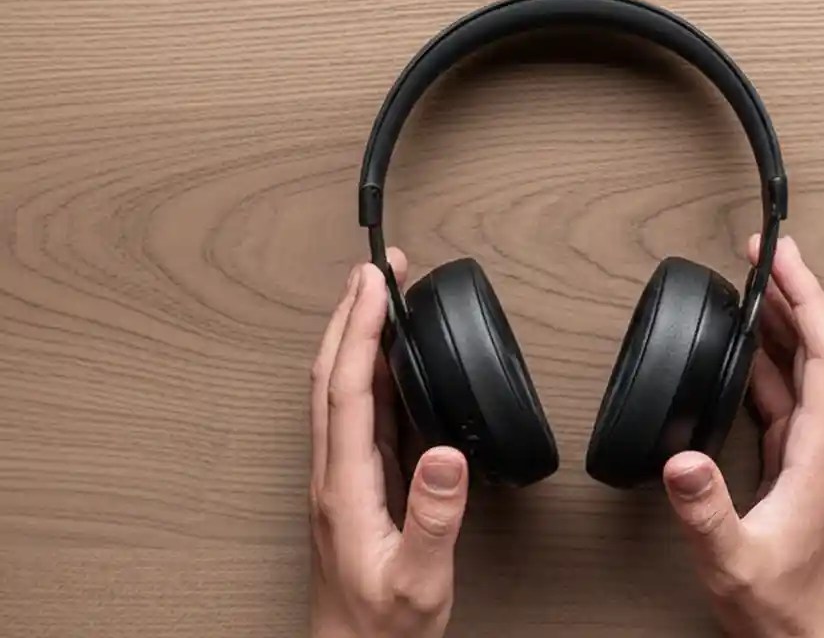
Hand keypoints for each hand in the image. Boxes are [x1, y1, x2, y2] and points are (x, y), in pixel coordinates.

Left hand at [309, 250, 469, 637]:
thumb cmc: (382, 628)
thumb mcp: (418, 578)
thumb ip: (433, 517)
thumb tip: (445, 450)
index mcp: (345, 487)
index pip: (346, 389)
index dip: (360, 329)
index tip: (376, 283)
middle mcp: (335, 474)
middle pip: (331, 376)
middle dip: (352, 313)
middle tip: (377, 269)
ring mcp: (342, 479)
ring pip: (339, 390)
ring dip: (355, 336)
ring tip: (381, 298)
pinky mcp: (357, 488)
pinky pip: (358, 414)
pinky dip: (369, 372)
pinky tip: (389, 364)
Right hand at [663, 236, 823, 637]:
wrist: (801, 635)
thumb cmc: (782, 603)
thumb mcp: (733, 557)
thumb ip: (706, 508)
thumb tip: (684, 458)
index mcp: (820, 451)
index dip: (806, 299)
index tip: (782, 261)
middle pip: (821, 347)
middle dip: (795, 293)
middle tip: (764, 254)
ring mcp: (814, 451)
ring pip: (806, 367)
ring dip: (784, 322)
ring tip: (754, 286)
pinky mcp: (798, 462)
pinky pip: (787, 394)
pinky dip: (768, 362)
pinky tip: (746, 352)